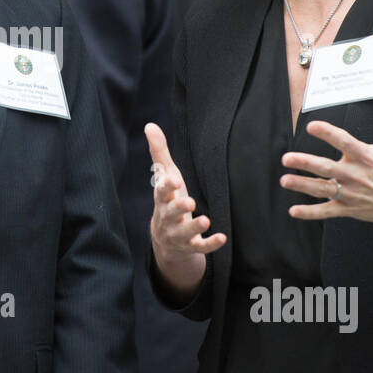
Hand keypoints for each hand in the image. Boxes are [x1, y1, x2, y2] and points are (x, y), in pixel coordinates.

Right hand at [145, 122, 224, 301]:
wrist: (166, 240)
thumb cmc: (168, 200)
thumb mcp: (165, 177)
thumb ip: (159, 153)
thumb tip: (150, 125)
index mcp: (162, 199)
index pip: (161, 192)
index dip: (166, 187)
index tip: (172, 180)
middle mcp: (167, 218)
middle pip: (170, 213)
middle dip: (178, 208)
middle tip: (189, 202)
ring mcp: (178, 234)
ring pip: (184, 232)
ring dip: (194, 226)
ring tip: (205, 220)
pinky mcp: (190, 246)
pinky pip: (199, 247)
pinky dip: (210, 243)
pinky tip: (222, 237)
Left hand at [279, 83, 372, 239]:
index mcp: (366, 156)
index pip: (344, 141)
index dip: (328, 133)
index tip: (311, 126)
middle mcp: (356, 175)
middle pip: (327, 168)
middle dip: (306, 163)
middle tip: (286, 158)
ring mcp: (352, 193)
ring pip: (323, 189)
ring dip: (303, 185)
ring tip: (284, 180)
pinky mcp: (349, 208)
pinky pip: (327, 211)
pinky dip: (310, 212)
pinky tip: (293, 211)